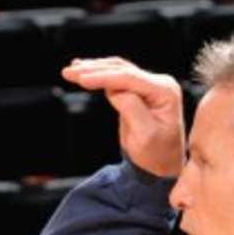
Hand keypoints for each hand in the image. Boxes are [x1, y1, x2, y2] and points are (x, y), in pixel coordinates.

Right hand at [61, 57, 185, 177]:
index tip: (81, 79)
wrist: (162, 165)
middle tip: (68, 72)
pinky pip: (117, 78)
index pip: (129, 78)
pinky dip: (99, 74)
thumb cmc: (156, 154)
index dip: (103, 77)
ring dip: (94, 69)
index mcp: (165, 92)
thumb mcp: (144, 136)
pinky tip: (83, 70)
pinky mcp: (138, 91)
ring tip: (71, 70)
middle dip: (94, 70)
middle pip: (122, 70)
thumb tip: (114, 90)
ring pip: (117, 70)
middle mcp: (159, 83)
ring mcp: (149, 85)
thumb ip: (131, 109)